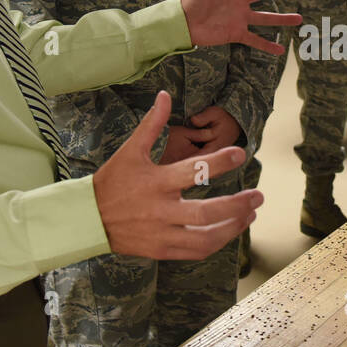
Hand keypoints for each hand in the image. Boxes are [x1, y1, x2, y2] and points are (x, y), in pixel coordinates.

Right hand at [92, 91, 260, 259]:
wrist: (87, 220)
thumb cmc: (112, 181)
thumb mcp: (130, 151)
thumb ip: (151, 124)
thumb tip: (165, 94)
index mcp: (155, 182)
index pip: (192, 171)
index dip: (219, 162)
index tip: (241, 153)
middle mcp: (160, 210)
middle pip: (206, 212)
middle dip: (237, 205)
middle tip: (259, 195)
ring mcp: (161, 233)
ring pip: (205, 238)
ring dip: (233, 227)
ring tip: (251, 214)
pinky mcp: (161, 251)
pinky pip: (195, 252)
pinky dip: (217, 242)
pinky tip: (230, 230)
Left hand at [180, 0, 301, 55]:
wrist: (183, 23)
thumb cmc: (191, 0)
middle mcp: (240, 1)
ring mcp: (240, 18)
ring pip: (265, 18)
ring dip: (282, 19)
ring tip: (299, 19)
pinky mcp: (236, 33)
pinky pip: (255, 40)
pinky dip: (267, 45)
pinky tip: (281, 50)